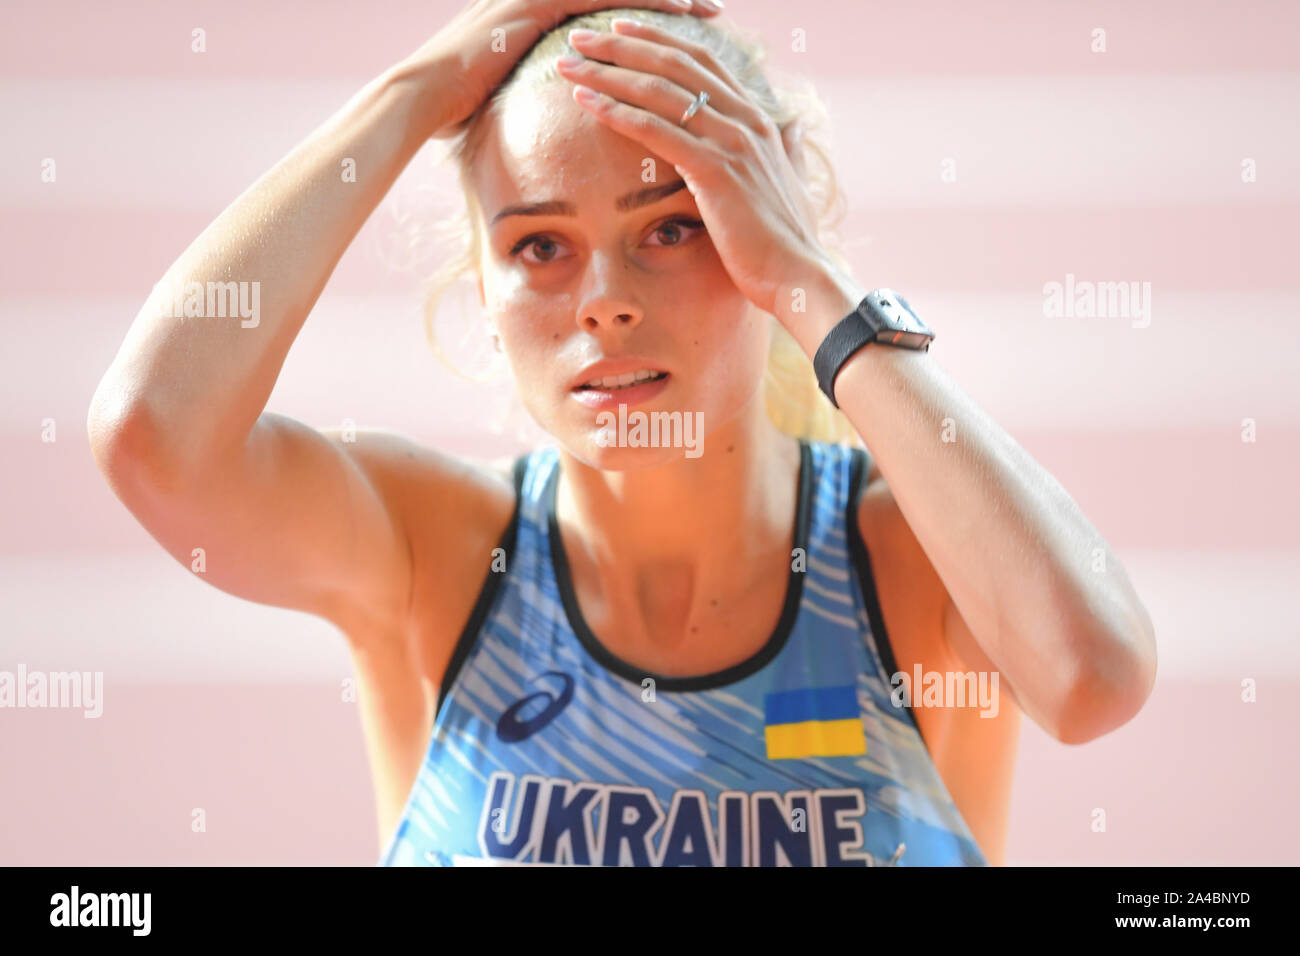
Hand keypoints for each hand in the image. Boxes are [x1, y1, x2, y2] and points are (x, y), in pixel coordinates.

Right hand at [399, 0, 721, 140]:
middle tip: (710, 8)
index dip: (645, 13)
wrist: (420, 98)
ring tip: (707, 7)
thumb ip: (533, 96)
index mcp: (537, 11)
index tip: (685, 24)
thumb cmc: (454, 109)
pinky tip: (678, 9)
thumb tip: (548, 126)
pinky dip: (642, 1)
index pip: (604, 5)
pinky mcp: (535, 3)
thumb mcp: (505, 96)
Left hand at [556, 16, 834, 320]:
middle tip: (580, 39)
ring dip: (607, 74)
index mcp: (758, 119)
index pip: (701, 62)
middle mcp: (745, 120)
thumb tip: (794, 128)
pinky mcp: (715, 171)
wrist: (798, 276)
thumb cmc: (788, 240)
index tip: (619, 33)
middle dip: (622, 47)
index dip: (658, 41)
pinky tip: (586, 103)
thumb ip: (789, 151)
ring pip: (659, 91)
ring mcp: (731, 143)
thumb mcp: (792, 183)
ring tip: (569, 65)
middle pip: (674, 65)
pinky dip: (617, 112)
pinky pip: (656, 131)